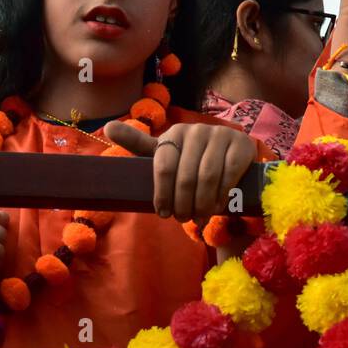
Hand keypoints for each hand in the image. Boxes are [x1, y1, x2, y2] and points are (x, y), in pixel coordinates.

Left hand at [104, 121, 257, 220]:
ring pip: (207, 177)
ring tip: (198, 218)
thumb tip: (107, 127)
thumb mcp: (166, 151)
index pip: (163, 166)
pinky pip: (228, 176)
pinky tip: (215, 207)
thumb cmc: (191, 157)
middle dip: (183, 203)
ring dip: (202, 203)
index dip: (162, 194)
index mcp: (174, 133)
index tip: (163, 213)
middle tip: (182, 219)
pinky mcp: (241, 146)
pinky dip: (220, 196)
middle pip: (186, 176)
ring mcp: (221, 136)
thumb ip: (138, 142)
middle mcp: (197, 130)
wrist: (231, 152)